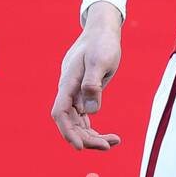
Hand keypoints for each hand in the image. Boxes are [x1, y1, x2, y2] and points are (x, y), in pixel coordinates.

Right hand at [51, 1, 123, 150]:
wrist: (102, 30)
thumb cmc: (102, 43)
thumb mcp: (100, 60)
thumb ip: (93, 84)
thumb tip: (92, 110)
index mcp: (68, 83)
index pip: (60, 113)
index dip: (67, 131)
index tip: (80, 146)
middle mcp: (68, 91)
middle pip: (70, 122)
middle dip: (87, 137)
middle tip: (108, 146)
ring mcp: (75, 93)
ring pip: (78, 121)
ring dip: (92, 135)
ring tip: (115, 142)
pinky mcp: (83, 93)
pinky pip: (84, 116)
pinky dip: (94, 127)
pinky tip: (108, 137)